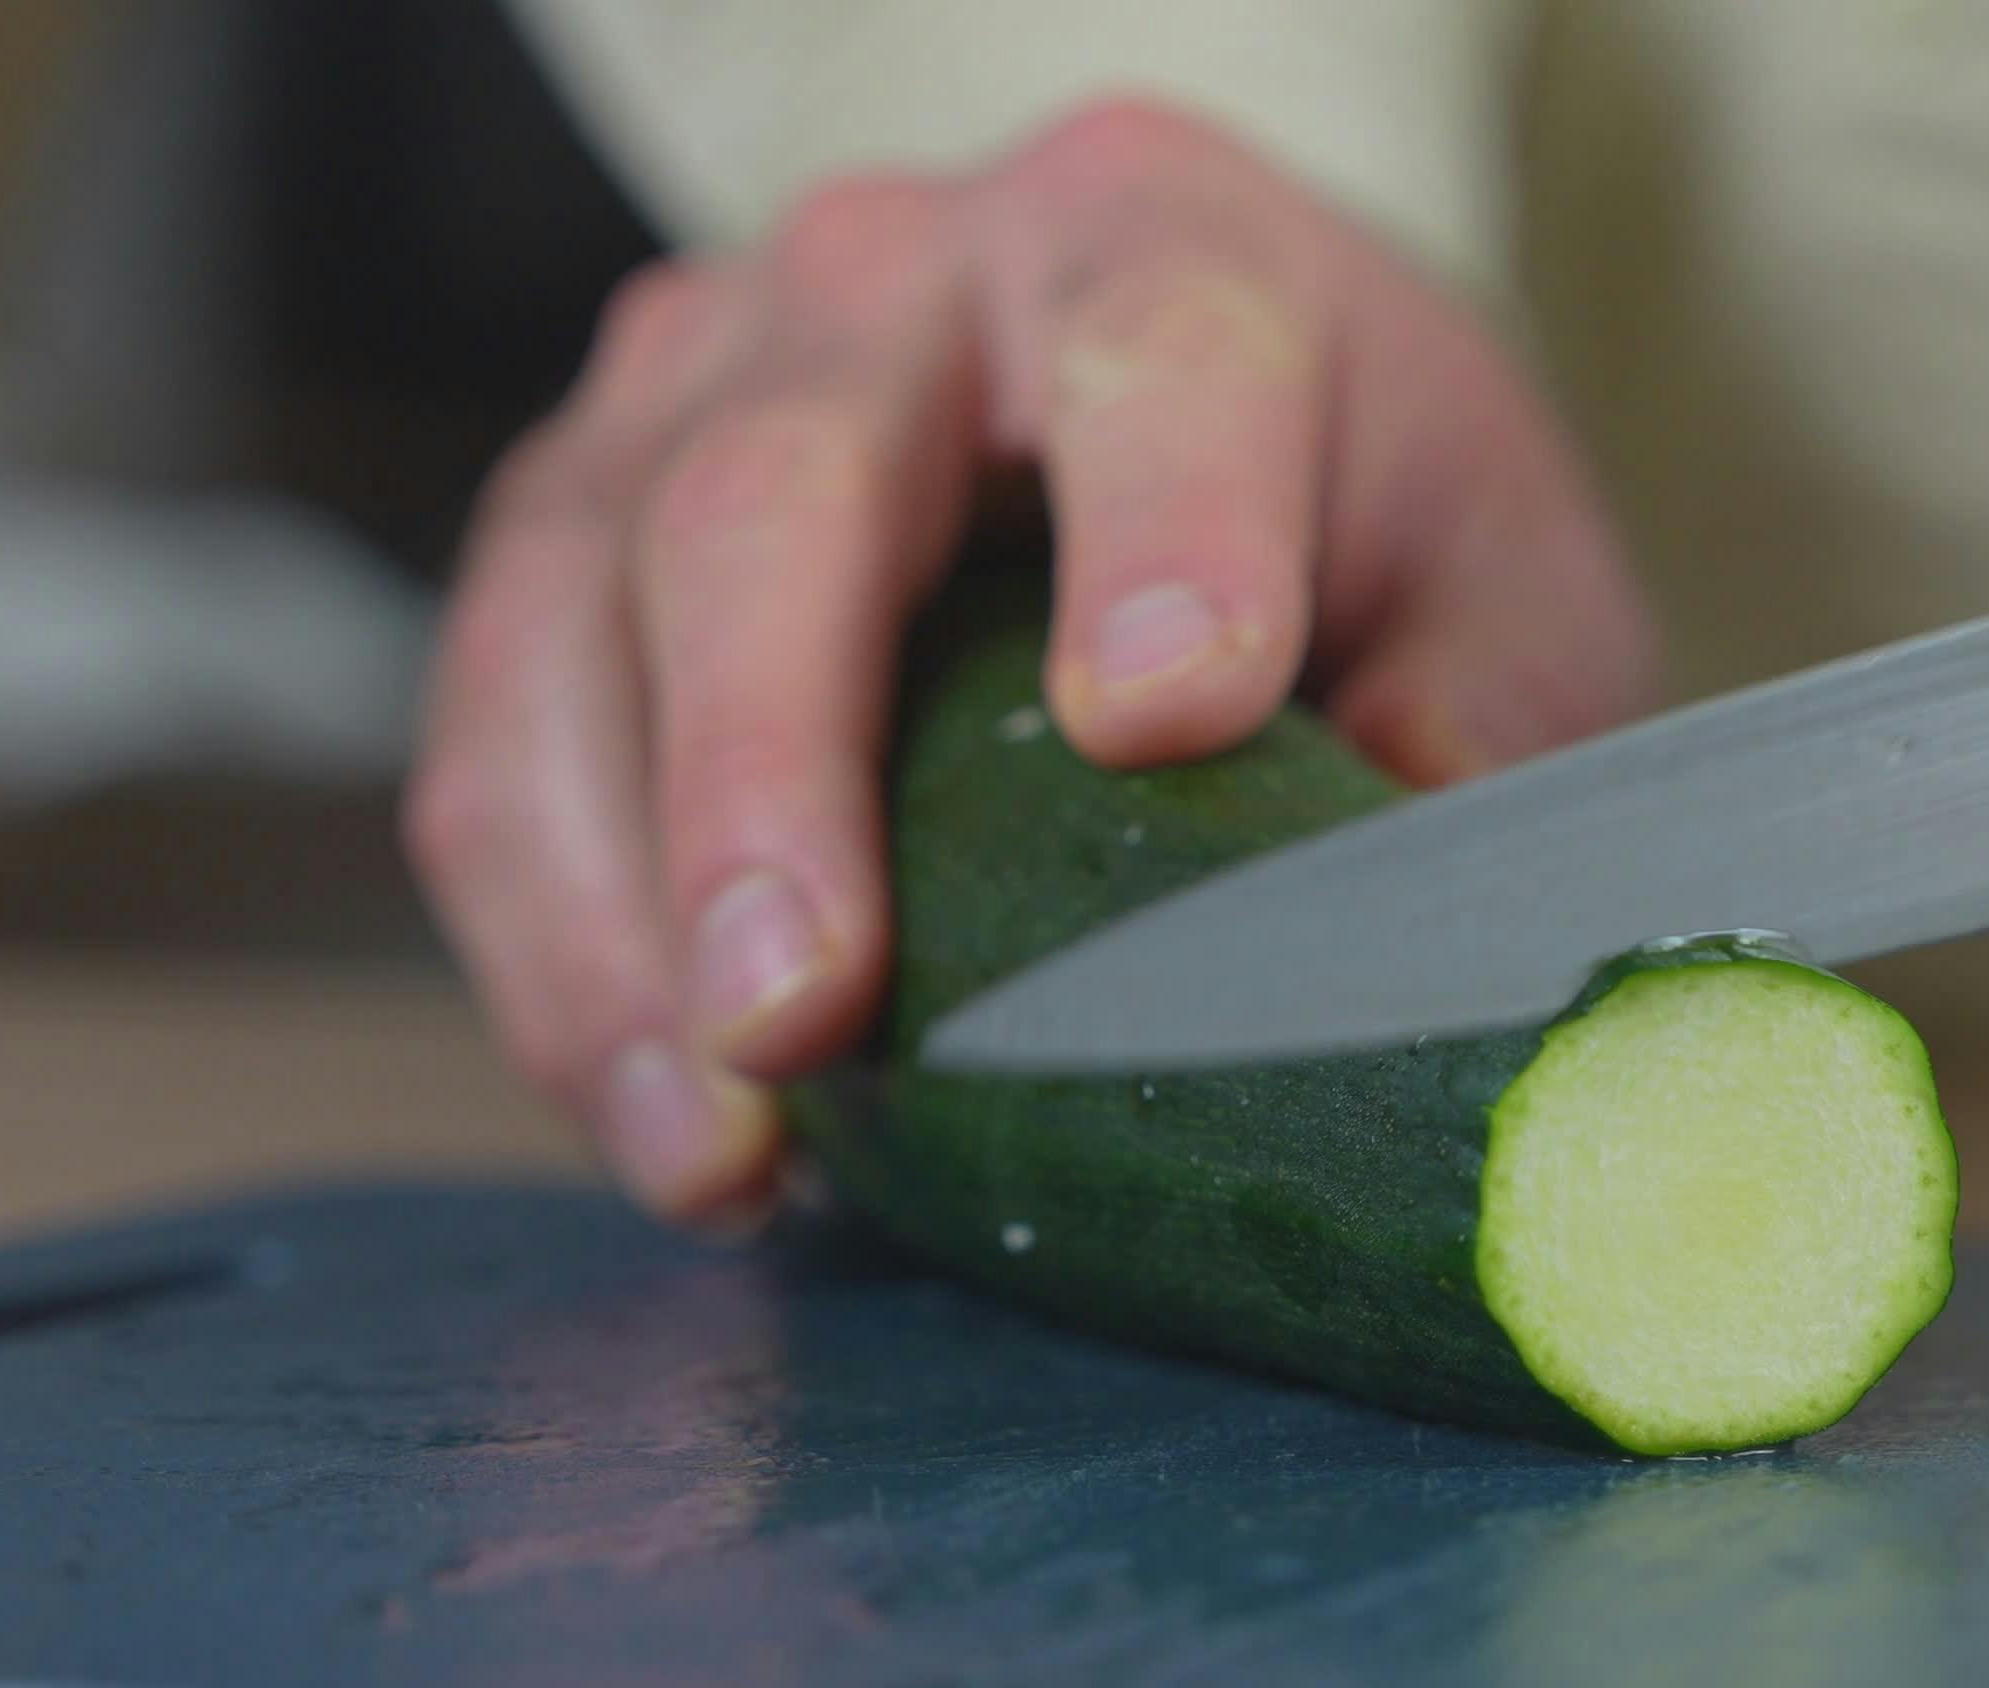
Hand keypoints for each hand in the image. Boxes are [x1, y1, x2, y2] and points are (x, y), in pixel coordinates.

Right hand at [407, 100, 1655, 1228]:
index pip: (1160, 365)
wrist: (1177, 378)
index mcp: (1160, 248)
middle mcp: (893, 283)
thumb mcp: (1490, 592)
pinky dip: (554, 948)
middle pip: (780, 495)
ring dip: (617, 909)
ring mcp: (691, 386)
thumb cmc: (1344, 498)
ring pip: (573, 620)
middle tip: (801, 1008)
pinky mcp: (571, 520)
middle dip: (770, 773)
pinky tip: (664, 1115)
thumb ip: (1472, 746)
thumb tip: (1408, 969)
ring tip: (715, 1139)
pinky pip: (498, 734)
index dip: (1165, 536)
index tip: (1172, 716)